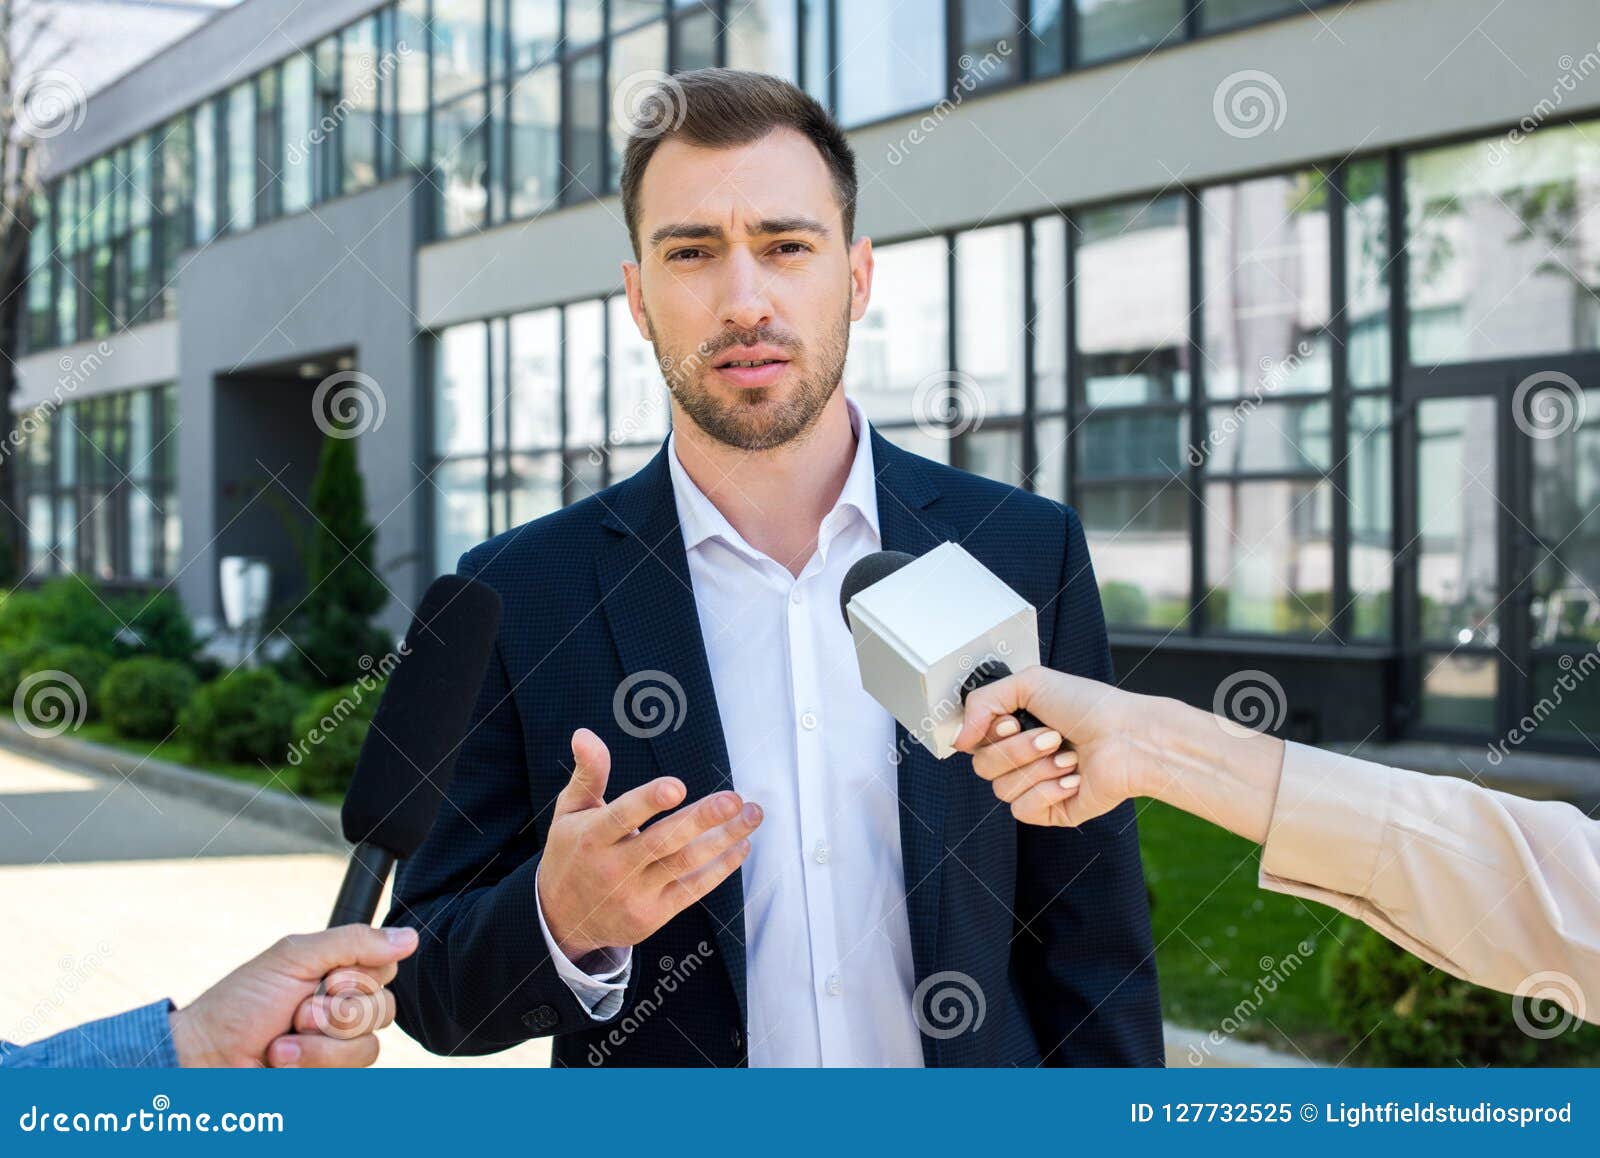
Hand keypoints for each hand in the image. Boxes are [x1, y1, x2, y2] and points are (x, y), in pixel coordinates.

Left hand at [167, 924, 416, 1067]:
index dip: (357, 977)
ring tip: (283, 1043)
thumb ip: (354, 942)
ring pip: (368, 1046)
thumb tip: (410, 938)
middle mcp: (343, 1012)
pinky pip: (350, 1073)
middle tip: (296, 1011)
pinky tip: (282, 1062)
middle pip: (384, 1009)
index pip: (385, 971)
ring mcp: (336, 1049)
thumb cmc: (240, 1003)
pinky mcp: (328, 1078)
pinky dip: (311, 1064)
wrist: (205, 1056)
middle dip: (336, 1012)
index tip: (322, 978)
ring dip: (319, 1044)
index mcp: (338, 976)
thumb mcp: (295, 957)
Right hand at [538, 728, 762, 960]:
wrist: (562, 918)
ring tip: (752, 815)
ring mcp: (634, 894)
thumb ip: (588, 773)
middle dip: (702, 819)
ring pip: (685, 864)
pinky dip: (720, 868)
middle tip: (734, 799)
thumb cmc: (572, 853)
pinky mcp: (652, 916)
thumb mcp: (570, 812)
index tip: (678, 786)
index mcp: (591, 837)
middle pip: (663, 842)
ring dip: (724, 840)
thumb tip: (585, 733)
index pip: (622, 816)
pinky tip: (741, 846)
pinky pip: (693, 890)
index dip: (649, 801)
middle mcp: (613, 868)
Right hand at [953, 666, 1143, 826]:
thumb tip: (958, 739)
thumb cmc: (1090, 706)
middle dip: (1019, 749)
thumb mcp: (1029, 682)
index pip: (973, 741)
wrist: (1129, 737)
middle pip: (983, 766)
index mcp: (1014, 729)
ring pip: (1002, 789)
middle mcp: (1022, 757)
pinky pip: (1023, 810)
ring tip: (1069, 756)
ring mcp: (1035, 785)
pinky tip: (1073, 779)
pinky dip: (1048, 792)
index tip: (1013, 720)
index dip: (990, 733)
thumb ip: (981, 702)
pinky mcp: (1051, 811)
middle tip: (1053, 736)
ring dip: (1039, 768)